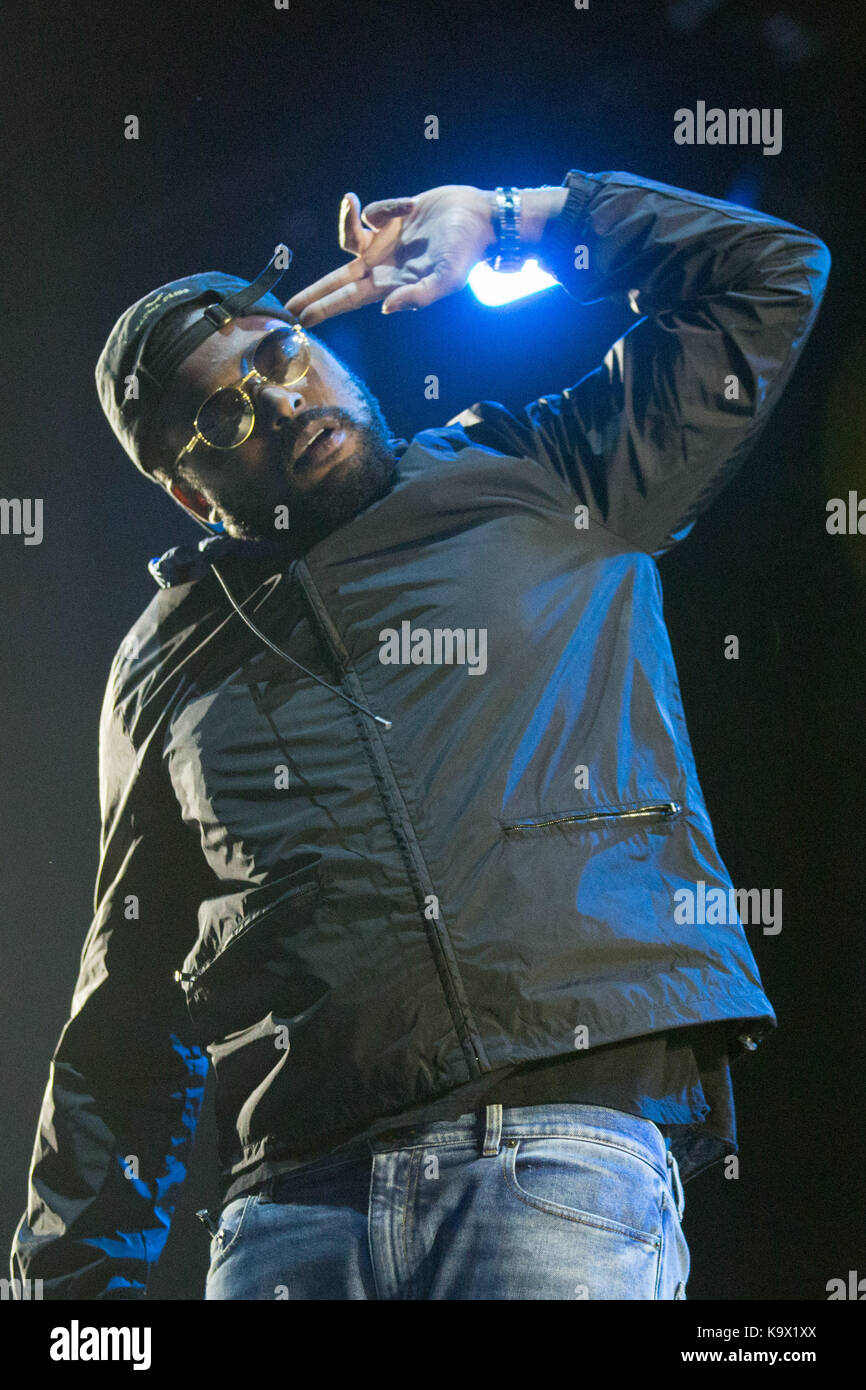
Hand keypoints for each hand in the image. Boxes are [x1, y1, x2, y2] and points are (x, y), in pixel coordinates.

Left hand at [284, 185, 496, 325]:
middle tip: (289, 305)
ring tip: (350, 203)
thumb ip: (418, 296)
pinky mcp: (390, 218)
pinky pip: (372, 212)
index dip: (323, 307)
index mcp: (391, 282)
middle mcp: (383, 265)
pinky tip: (408, 206)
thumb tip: (386, 308)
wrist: (480, 217)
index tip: (299, 319)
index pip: (348, 299)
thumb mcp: (446, 278)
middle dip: (315, 292)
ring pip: (349, 237)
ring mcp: (385, 242)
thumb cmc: (467, 251)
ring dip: (345, 221)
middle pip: (339, 281)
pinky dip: (383, 207)